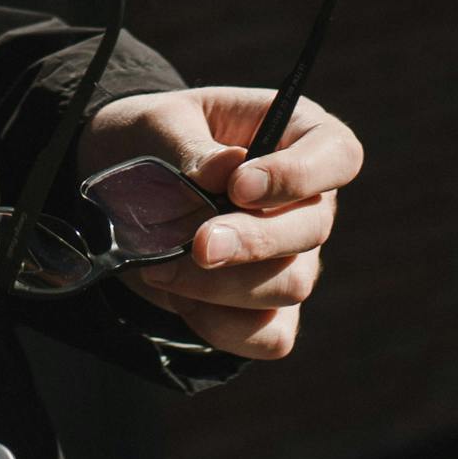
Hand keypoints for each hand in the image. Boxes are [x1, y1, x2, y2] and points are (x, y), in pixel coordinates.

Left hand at [74, 89, 362, 359]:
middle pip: (313, 230)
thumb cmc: (150, 140)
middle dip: (252, 242)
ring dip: (223, 284)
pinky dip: (222, 326)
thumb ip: (191, 147)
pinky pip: (270, 335)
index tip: (238, 187)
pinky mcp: (270, 308)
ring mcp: (296, 259)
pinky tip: (180, 299)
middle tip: (197, 244)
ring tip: (162, 266)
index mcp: (298, 136)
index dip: (297, 176)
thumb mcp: (157, 123)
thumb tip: (227, 168)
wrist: (120, 192)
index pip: (337, 155)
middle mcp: (309, 201)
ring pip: (291, 285)